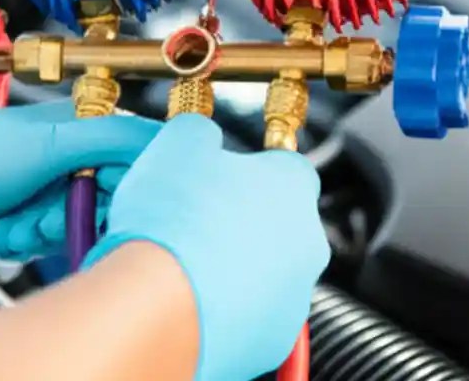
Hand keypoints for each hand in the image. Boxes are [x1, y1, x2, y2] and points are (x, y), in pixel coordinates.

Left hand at [0, 102, 159, 262]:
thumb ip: (111, 141)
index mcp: (79, 129)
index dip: (131, 186)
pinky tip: (1, 232)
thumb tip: (168, 140)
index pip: (137, 158)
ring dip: (50, 232)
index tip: (109, 199)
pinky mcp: (27, 226)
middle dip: (82, 215)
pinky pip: (53, 246)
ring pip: (83, 227)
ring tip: (15, 220)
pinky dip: (28, 245)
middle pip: (113, 199)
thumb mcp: (46, 144)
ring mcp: (46, 194)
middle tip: (47, 211)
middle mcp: (68, 160)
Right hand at [83, 114, 328, 380]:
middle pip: (277, 221)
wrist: (160, 306)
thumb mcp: (178, 143)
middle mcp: (307, 242)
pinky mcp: (272, 340)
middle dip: (240, 219)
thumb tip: (199, 133)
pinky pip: (250, 314)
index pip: (284, 164)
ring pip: (264, 271)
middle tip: (195, 219)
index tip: (224, 171)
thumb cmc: (174, 223)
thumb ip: (198, 130)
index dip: (249, 167)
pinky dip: (225, 307)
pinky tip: (189, 298)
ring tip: (184, 262)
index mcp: (293, 185)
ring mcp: (294, 295)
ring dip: (232, 264)